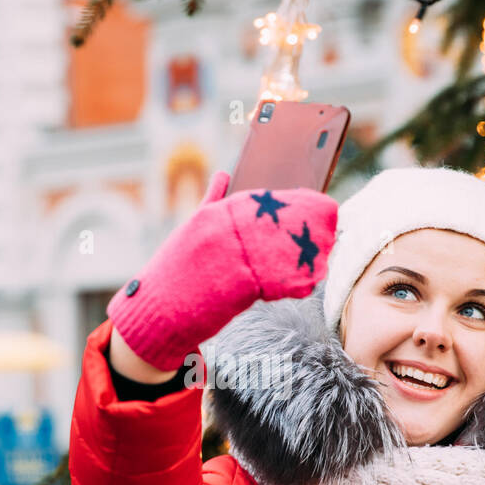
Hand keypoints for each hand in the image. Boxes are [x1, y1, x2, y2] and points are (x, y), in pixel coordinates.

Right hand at [106, 170, 336, 371]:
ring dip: (305, 252)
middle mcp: (221, 234)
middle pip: (275, 223)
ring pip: (279, 251)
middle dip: (303, 223)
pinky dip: (295, 281)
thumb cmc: (175, 273)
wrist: (157, 311)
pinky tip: (309, 281)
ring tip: (323, 252)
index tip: (309, 203)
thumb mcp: (189, 231)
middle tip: (327, 224)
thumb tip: (224, 173)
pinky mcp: (238, 289)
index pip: (258, 201)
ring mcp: (230, 260)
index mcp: (210, 217)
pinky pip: (275, 281)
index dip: (287, 202)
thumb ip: (211, 201)